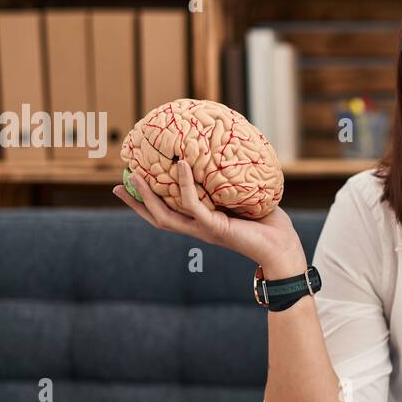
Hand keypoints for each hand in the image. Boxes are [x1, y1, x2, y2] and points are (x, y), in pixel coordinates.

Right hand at [112, 161, 304, 271]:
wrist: (283, 246)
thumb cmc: (269, 223)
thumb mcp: (243, 199)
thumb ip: (230, 183)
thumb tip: (225, 155)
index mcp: (202, 223)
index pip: (168, 214)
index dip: (147, 204)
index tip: (128, 187)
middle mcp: (199, 229)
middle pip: (158, 218)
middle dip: (136, 203)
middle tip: (118, 183)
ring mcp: (205, 229)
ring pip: (167, 214)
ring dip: (149, 195)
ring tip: (136, 174)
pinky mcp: (215, 227)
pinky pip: (193, 204)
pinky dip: (184, 184)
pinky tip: (180, 164)